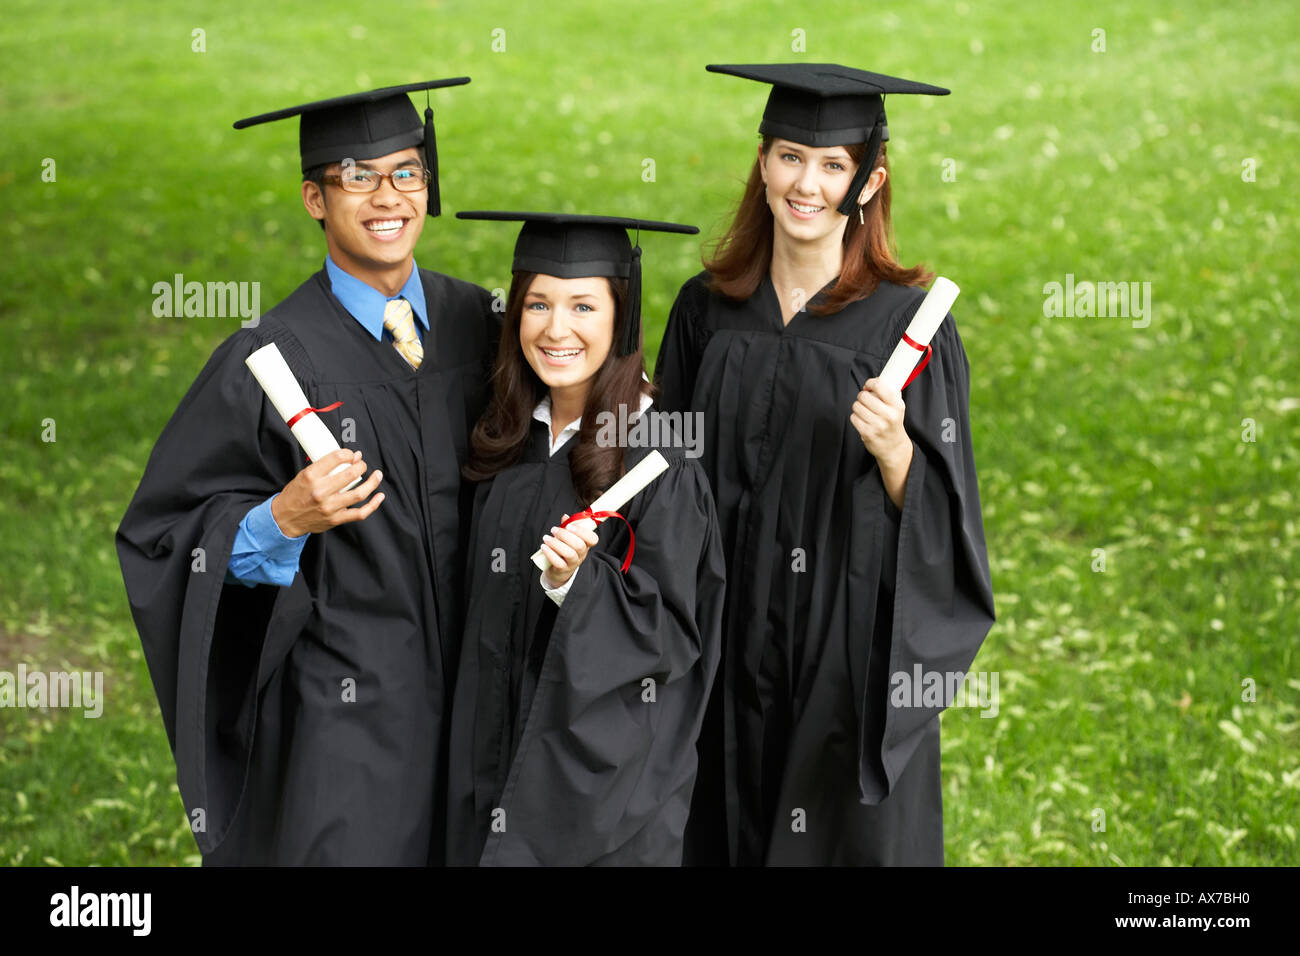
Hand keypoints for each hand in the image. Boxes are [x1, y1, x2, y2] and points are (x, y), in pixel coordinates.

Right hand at [270, 448, 383, 537]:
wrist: (285, 518)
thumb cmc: (296, 494)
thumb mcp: (304, 475)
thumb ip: (326, 467)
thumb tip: (352, 457)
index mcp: (311, 476)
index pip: (336, 458)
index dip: (348, 453)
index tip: (351, 454)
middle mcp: (321, 492)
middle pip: (350, 475)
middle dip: (361, 466)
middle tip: (362, 464)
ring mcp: (329, 507)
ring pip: (359, 493)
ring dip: (372, 482)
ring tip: (377, 475)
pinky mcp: (336, 519)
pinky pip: (360, 513)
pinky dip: (373, 505)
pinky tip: (379, 496)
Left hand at [539, 513, 599, 588]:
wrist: (559, 570)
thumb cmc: (565, 550)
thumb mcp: (568, 538)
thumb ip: (567, 526)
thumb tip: (565, 516)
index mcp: (585, 544)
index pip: (593, 539)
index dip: (583, 532)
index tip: (569, 526)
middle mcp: (581, 554)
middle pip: (579, 545)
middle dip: (565, 535)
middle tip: (553, 529)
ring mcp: (573, 563)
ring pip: (569, 553)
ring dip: (556, 544)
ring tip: (546, 538)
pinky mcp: (563, 569)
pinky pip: (558, 562)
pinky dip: (550, 553)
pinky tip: (543, 547)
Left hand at [850, 378, 912, 509]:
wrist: (893, 446)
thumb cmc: (893, 423)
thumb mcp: (897, 407)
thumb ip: (888, 393)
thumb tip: (874, 381)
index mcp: (897, 406)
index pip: (881, 386)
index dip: (870, 383)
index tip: (868, 386)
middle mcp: (888, 415)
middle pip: (864, 396)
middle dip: (862, 396)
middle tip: (865, 400)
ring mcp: (878, 425)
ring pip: (857, 406)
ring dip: (858, 407)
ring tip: (864, 411)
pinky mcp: (867, 433)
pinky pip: (853, 418)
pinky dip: (855, 417)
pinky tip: (862, 420)